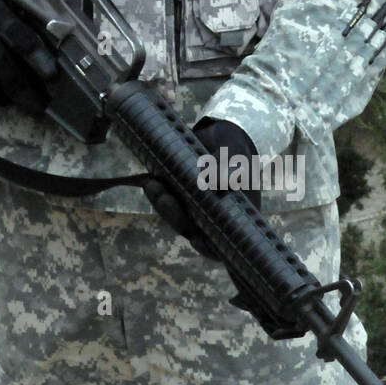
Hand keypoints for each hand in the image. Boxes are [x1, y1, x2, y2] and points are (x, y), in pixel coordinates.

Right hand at [0, 0, 57, 116]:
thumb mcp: (3, 8)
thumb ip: (21, 28)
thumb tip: (49, 48)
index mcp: (1, 22)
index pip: (22, 41)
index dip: (38, 58)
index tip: (52, 75)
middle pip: (9, 74)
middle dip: (29, 95)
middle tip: (44, 108)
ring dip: (13, 100)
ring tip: (29, 105)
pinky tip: (4, 98)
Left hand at [142, 117, 258, 259]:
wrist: (218, 136)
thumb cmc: (234, 149)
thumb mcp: (234, 153)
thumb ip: (228, 166)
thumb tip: (217, 184)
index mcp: (234, 215)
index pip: (222, 242)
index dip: (209, 247)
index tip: (197, 240)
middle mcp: (212, 217)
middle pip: (192, 230)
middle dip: (176, 217)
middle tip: (165, 198)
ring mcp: (193, 208)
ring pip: (176, 216)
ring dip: (162, 205)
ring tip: (152, 184)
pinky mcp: (178, 196)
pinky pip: (166, 200)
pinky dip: (158, 193)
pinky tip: (150, 182)